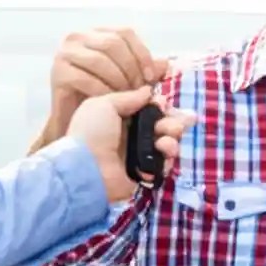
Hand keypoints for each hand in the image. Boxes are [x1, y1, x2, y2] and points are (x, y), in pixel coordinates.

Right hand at [47, 28, 168, 133]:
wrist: (75, 122)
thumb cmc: (101, 97)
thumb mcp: (126, 80)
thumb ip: (143, 70)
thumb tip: (165, 64)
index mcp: (96, 33)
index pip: (124, 33)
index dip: (142, 54)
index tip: (151, 78)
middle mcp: (77, 37)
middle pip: (112, 43)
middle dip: (130, 69)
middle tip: (138, 90)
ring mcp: (64, 53)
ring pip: (99, 60)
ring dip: (118, 81)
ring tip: (125, 98)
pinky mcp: (57, 73)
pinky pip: (85, 78)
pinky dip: (102, 91)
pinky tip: (109, 102)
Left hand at [67, 86, 195, 202]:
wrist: (85, 169)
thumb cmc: (91, 133)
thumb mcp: (104, 105)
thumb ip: (128, 97)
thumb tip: (148, 91)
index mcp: (121, 118)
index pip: (147, 110)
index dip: (159, 105)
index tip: (163, 103)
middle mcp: (131, 136)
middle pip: (161, 126)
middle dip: (172, 122)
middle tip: (179, 123)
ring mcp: (138, 156)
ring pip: (165, 144)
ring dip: (171, 139)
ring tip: (165, 141)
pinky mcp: (144, 173)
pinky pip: (163, 164)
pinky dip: (168, 158)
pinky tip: (164, 152)